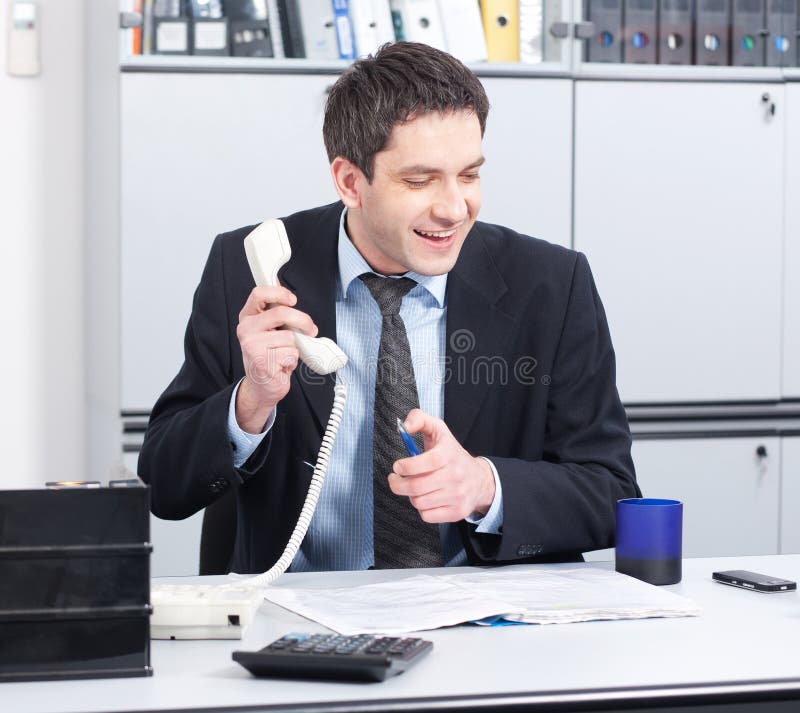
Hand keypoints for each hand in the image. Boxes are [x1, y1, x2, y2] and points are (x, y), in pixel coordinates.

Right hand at [235, 285, 316, 432]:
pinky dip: (292, 361)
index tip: (293, 299)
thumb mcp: (270, 331)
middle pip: (281, 313)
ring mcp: (252, 346)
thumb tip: (290, 298)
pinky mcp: (262, 362)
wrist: (262, 386)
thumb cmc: (269, 356)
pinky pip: (291, 354)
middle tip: (310, 329)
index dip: (279, 292)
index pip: (259, 294)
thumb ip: (278, 316)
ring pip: (289, 337)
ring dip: (294, 348)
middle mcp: (246, 330)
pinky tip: (282, 365)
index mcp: (247, 317)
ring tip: (284, 355)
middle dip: (303, 320)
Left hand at [389, 409, 495, 523]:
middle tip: (394, 479)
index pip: (427, 462)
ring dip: (410, 495)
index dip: (407, 466)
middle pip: (417, 487)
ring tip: (414, 487)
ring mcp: (457, 495)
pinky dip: (421, 508)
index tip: (397, 467)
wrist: (479, 479)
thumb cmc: (451, 453)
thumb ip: (419, 419)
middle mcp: (455, 475)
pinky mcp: (456, 512)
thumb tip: (405, 426)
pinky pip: (427, 516)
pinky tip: (425, 498)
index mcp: (449, 454)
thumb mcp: (438, 430)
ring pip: (419, 502)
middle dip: (397, 484)